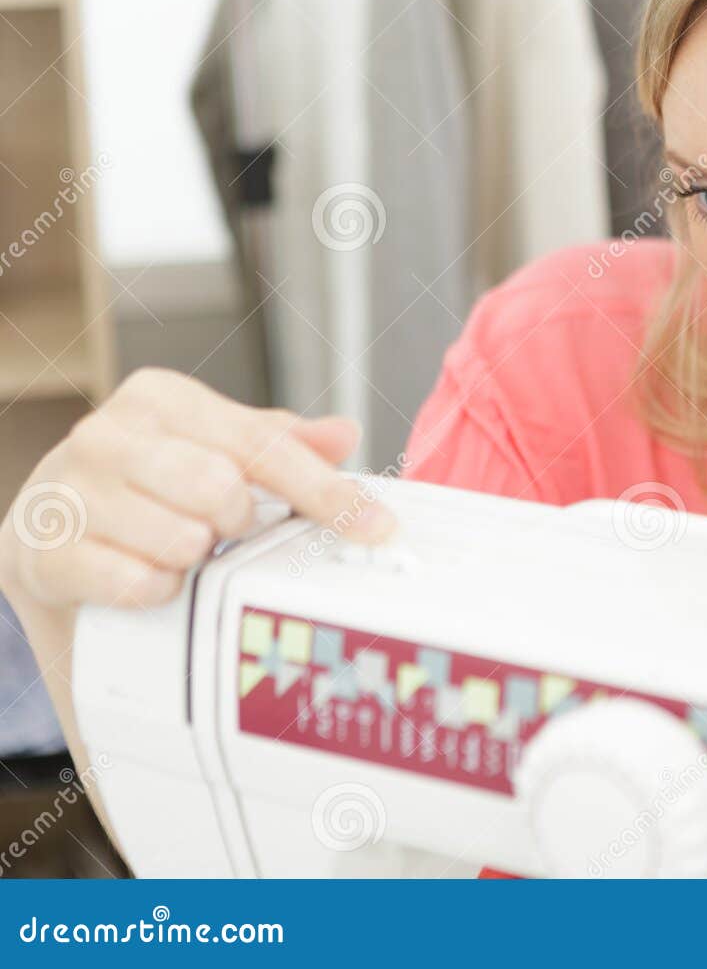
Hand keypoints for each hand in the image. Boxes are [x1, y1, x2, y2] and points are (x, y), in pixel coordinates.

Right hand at [0, 367, 394, 611]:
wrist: (50, 530)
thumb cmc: (149, 483)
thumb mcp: (213, 448)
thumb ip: (279, 440)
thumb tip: (344, 433)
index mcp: (162, 398)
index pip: (266, 446)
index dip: (328, 491)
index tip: (378, 528)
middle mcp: (109, 434)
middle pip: (222, 491)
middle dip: (239, 522)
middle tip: (226, 529)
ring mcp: (70, 491)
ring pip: (182, 541)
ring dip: (198, 559)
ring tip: (182, 550)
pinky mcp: (46, 550)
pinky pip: (138, 583)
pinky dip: (160, 591)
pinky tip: (152, 578)